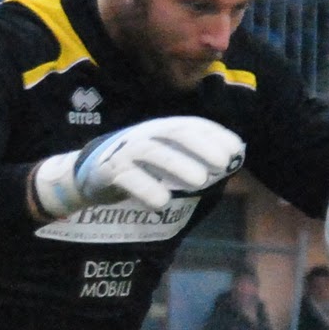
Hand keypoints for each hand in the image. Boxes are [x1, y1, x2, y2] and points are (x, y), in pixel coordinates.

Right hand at [31, 116, 244, 220]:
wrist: (90, 174)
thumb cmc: (137, 167)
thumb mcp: (166, 159)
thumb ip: (194, 160)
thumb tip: (230, 163)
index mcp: (162, 129)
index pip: (192, 125)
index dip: (216, 136)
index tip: (238, 151)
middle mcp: (145, 134)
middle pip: (175, 132)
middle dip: (201, 146)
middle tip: (223, 163)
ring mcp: (126, 151)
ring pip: (153, 152)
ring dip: (178, 165)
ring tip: (200, 181)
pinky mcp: (109, 171)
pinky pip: (128, 178)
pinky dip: (146, 189)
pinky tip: (162, 203)